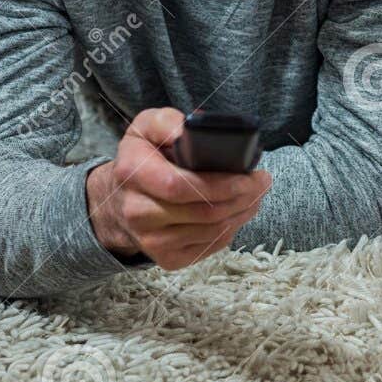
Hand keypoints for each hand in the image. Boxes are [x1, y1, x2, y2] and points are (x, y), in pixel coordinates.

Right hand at [86, 108, 272, 270]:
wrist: (119, 199)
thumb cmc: (143, 157)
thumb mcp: (147, 127)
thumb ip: (168, 122)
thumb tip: (188, 131)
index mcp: (132, 173)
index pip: (180, 186)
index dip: (220, 184)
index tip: (248, 175)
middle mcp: (137, 212)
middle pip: (203, 212)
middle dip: (242, 197)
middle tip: (262, 182)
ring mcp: (151, 241)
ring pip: (212, 231)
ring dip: (242, 212)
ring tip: (255, 194)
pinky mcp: (167, 259)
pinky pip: (210, 245)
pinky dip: (232, 228)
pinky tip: (238, 211)